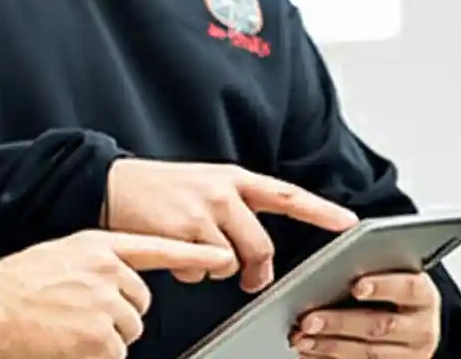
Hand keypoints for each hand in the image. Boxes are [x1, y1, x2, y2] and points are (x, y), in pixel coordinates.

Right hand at [0, 229, 236, 358]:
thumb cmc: (16, 284)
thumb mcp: (61, 256)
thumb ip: (96, 263)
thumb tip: (120, 281)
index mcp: (97, 246)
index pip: (156, 247)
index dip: (193, 251)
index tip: (221, 254)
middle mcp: (107, 272)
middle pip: (140, 302)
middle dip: (119, 313)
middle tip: (82, 315)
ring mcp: (105, 305)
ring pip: (129, 330)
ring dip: (106, 337)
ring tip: (70, 329)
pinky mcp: (100, 339)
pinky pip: (115, 354)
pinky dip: (96, 355)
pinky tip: (70, 344)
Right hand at [104, 159, 359, 291]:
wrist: (112, 184)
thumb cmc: (159, 189)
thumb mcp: (204, 184)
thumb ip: (235, 206)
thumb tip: (257, 249)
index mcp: (234, 178)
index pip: (287, 195)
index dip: (320, 211)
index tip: (348, 224)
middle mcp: (223, 192)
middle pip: (262, 247)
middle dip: (257, 272)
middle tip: (248, 280)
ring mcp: (203, 211)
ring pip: (231, 263)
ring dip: (216, 271)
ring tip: (194, 254)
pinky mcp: (182, 231)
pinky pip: (202, 271)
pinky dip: (191, 273)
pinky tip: (175, 255)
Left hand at [291, 272, 441, 357]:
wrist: (410, 321)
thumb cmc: (390, 290)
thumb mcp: (389, 275)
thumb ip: (367, 270)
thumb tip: (333, 268)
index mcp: (424, 296)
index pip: (408, 289)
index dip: (383, 287)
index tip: (356, 287)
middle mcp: (422, 328)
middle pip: (382, 326)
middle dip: (341, 323)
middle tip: (310, 320)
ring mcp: (410, 355)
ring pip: (370, 353)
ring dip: (331, 346)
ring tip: (303, 338)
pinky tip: (311, 352)